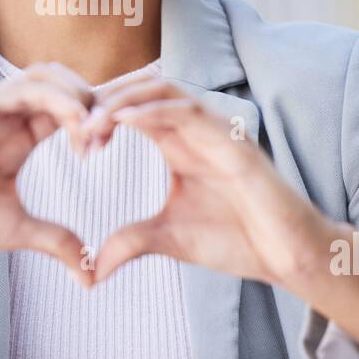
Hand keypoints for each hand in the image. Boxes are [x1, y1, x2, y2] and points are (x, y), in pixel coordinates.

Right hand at [0, 63, 96, 286]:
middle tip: (106, 137)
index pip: (68, 107)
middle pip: (63, 81)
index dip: (95, 119)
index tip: (106, 149)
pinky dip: (57, 100)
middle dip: (93, 101)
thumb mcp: (16, 230)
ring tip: (92, 132)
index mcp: (20, 136)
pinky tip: (74, 128)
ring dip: (78, 95)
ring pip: (46, 75)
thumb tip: (91, 274)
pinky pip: (22, 88)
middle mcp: (8, 116)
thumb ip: (56, 241)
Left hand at [82, 74, 344, 289]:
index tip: (72, 140)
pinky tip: (123, 120)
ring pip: (162, 89)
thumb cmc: (237, 240)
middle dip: (103, 99)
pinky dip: (153, 110)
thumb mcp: (167, 238)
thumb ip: (129, 243)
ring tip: (90, 121)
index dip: (98, 114)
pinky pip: (189, 111)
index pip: (131, 107)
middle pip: (141, 88)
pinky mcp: (232, 142)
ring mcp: (215, 130)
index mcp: (178, 141)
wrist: (286, 256)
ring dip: (122, 100)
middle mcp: (194, 127)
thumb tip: (90, 270)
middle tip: (72, 125)